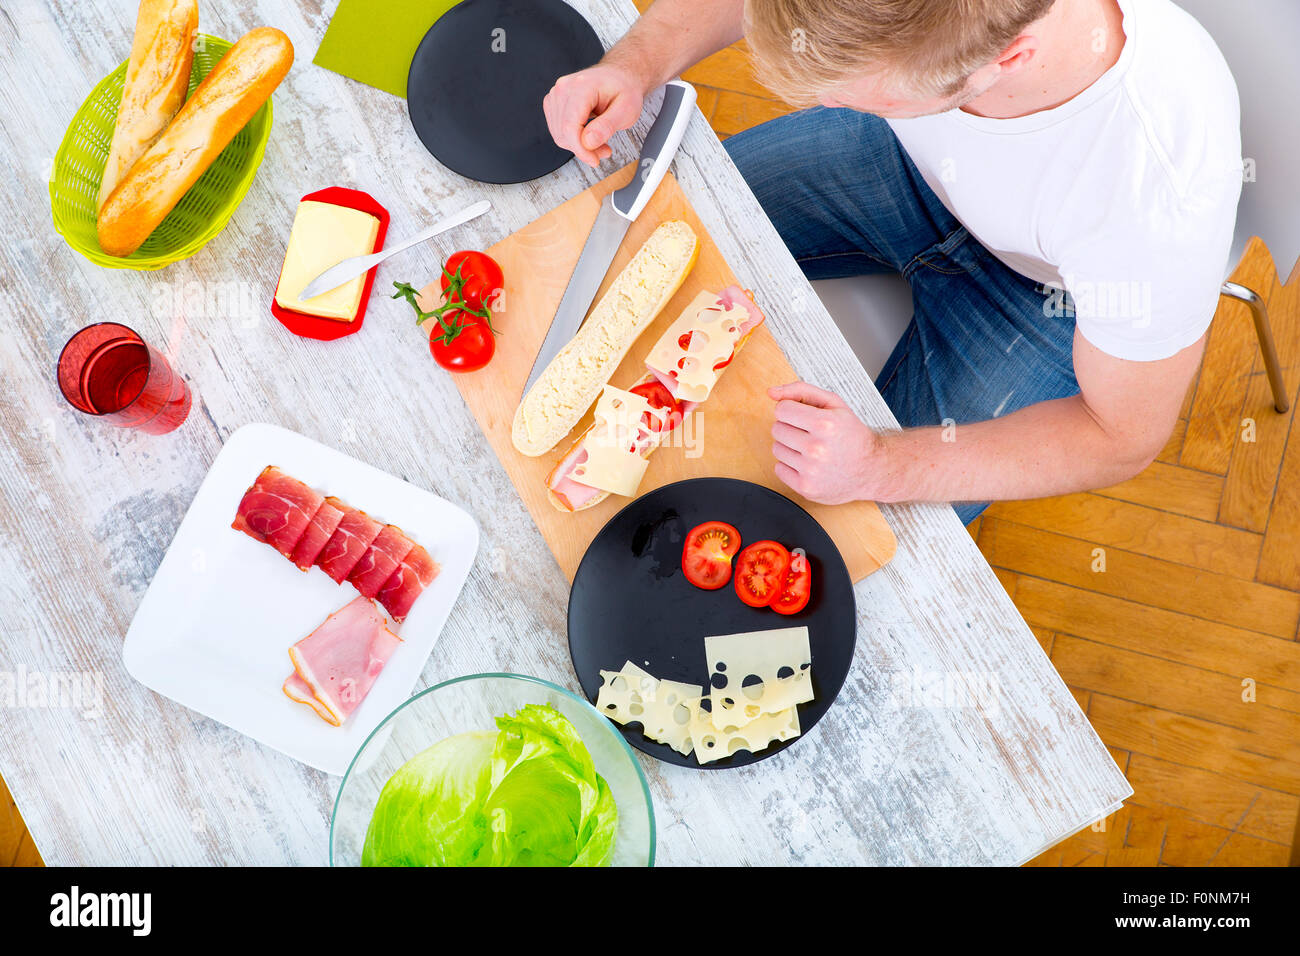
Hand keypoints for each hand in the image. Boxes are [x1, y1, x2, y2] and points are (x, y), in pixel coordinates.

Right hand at [543, 61, 646, 166]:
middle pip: (563, 133)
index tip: (594, 160)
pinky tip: (588, 135)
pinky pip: (558, 130)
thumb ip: (607, 126)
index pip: (570, 127)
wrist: (619, 76)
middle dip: (583, 149)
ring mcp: (556, 94)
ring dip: (579, 145)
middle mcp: (564, 88)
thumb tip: (588, 142)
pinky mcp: (554, 102)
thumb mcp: (627, 109)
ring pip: (559, 134)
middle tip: (604, 150)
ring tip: (600, 141)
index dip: (581, 150)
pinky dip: (573, 138)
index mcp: (581, 86)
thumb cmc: (624, 89)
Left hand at [768, 382, 884, 503]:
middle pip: (777, 429)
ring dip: (790, 447)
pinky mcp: (805, 488)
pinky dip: (791, 465)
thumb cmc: (852, 435)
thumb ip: (802, 391)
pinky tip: (809, 464)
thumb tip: (772, 392)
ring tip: (811, 449)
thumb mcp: (834, 404)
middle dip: (791, 428)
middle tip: (810, 434)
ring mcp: (810, 470)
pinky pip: (779, 469)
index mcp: (825, 424)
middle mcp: (817, 449)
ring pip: (776, 449)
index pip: (781, 410)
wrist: (871, 469)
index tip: (804, 416)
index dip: (792, 410)